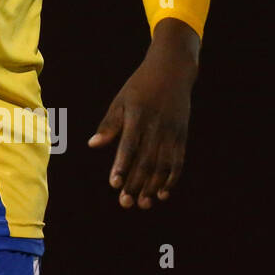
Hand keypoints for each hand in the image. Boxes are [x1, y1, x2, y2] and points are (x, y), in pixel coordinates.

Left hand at [88, 18, 198, 208]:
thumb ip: (109, 124)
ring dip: (152, 186)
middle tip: (125, 203)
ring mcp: (172, 132)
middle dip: (135, 183)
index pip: (129, 146)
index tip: (114, 184)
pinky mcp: (182, 135)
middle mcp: (156, 126)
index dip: (121, 166)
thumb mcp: (121, 100)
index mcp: (137, 116)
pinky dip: (171, 178)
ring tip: (142, 203)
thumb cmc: (140, 86)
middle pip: (146, 160)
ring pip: (163, 165)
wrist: (172, 70)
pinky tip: (163, 193)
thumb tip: (92, 145)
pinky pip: (178, 161)